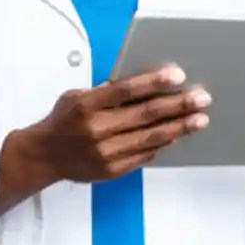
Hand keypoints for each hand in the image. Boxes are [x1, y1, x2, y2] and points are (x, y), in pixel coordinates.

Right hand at [29, 64, 211, 182]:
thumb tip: (141, 84)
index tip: (177, 75)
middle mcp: (97, 129)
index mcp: (87, 105)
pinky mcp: (112, 169)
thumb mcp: (76, 96)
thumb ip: (105, 91)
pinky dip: (162, 144)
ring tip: (199, 119)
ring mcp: (105, 152)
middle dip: (177, 105)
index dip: (154, 82)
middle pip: (145, 115)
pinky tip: (176, 136)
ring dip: (178, 127)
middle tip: (200, 98)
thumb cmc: (62, 122)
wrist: (43, 157)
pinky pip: (143, 155)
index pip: (126, 90)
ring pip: (150, 137)